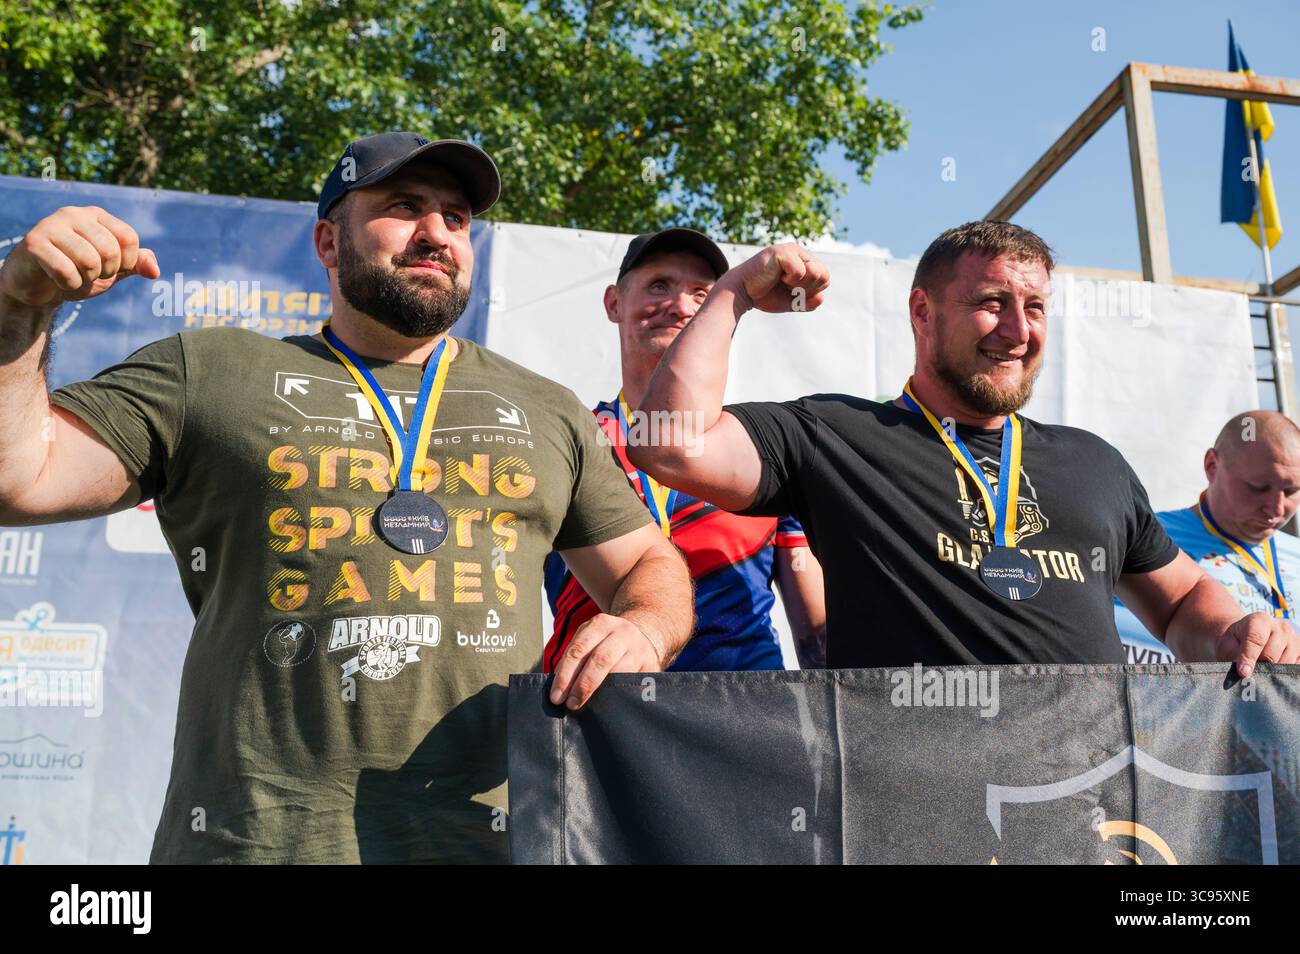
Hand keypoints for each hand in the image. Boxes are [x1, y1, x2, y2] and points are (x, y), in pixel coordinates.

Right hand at [0, 206, 159, 306]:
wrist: (37, 286)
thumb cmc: (77, 272)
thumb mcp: (112, 270)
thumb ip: (136, 265)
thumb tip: (155, 271)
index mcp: (96, 215)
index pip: (129, 237)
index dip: (127, 262)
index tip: (113, 268)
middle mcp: (74, 214)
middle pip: (110, 250)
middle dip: (105, 272)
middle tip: (90, 273)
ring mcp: (52, 225)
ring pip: (89, 261)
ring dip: (86, 279)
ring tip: (74, 275)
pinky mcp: (34, 242)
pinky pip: (66, 271)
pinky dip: (68, 284)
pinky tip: (59, 280)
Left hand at [548, 613, 662, 709]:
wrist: (643, 635)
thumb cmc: (608, 642)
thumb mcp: (590, 638)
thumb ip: (575, 657)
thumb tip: (558, 687)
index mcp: (601, 624)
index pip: (579, 650)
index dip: (565, 675)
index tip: (556, 696)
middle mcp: (622, 633)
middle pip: (600, 660)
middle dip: (582, 685)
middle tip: (570, 704)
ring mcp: (639, 649)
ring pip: (619, 673)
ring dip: (600, 692)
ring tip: (586, 706)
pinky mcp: (652, 666)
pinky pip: (633, 683)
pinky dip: (619, 695)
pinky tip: (608, 705)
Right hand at [717, 242, 829, 313]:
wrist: (742, 293)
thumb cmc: (765, 295)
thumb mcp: (792, 302)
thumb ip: (808, 302)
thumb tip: (821, 298)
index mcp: (804, 261)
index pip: (825, 279)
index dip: (812, 292)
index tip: (792, 292)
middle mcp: (800, 253)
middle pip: (824, 275)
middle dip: (808, 289)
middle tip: (788, 287)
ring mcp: (791, 250)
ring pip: (816, 272)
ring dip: (800, 285)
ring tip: (782, 280)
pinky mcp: (782, 251)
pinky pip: (801, 272)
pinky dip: (790, 281)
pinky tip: (776, 276)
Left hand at [1216, 612, 1299, 676]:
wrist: (1246, 639)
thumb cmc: (1234, 643)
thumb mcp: (1227, 645)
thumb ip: (1233, 655)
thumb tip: (1245, 672)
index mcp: (1260, 620)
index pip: (1256, 639)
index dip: (1249, 657)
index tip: (1243, 672)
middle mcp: (1280, 626)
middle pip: (1272, 654)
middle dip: (1259, 665)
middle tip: (1250, 668)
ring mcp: (1293, 638)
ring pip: (1285, 663)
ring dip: (1271, 670)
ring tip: (1260, 665)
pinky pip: (1295, 666)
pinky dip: (1283, 672)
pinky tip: (1272, 667)